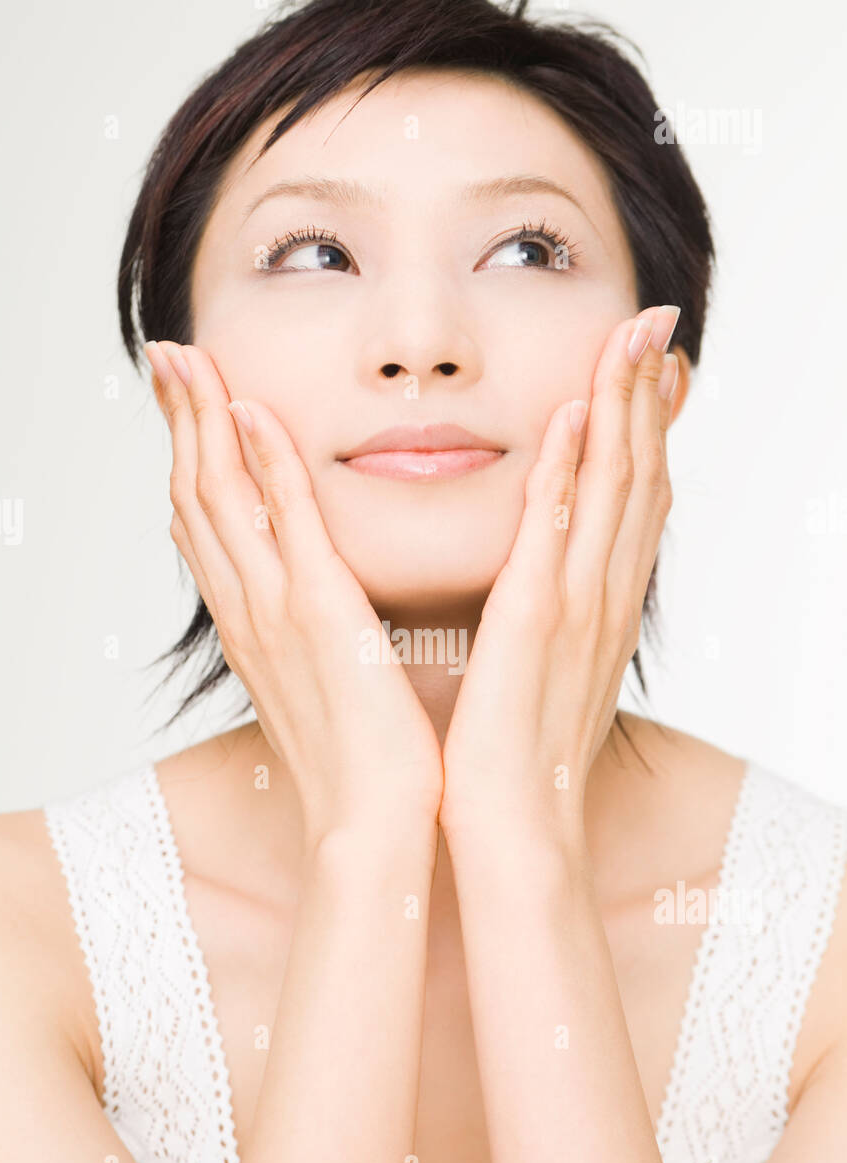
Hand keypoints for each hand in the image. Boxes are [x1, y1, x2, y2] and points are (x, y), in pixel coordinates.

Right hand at [145, 340, 443, 848]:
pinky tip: (250, 409)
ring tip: (185, 357)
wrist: (373, 822)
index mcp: (252, 625)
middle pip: (196, 495)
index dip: (189, 457)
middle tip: (166, 353)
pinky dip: (264, 463)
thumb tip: (317, 597)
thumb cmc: (360, 759)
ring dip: (202, 420)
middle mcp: (248, 611)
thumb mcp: (323, 680)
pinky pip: (285, 523)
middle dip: (178, 420)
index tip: (184, 401)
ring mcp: (277, 610)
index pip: (206, 524)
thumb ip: (312, 631)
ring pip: (222, 496)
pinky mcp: (321, 615)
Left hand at [439, 305, 680, 848]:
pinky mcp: (536, 622)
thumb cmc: (520, 757)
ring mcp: (576, 606)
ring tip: (631, 337)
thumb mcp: (546, 672)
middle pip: (636, 477)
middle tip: (656, 324)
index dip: (647, 431)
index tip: (653, 369)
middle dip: (648, 397)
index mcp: (601, 607)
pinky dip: (571, 469)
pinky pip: (557, 531)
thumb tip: (544, 583)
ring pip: (611, 489)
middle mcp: (602, 597)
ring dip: (623, 408)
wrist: (516, 827)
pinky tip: (574, 413)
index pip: (631, 501)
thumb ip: (551, 617)